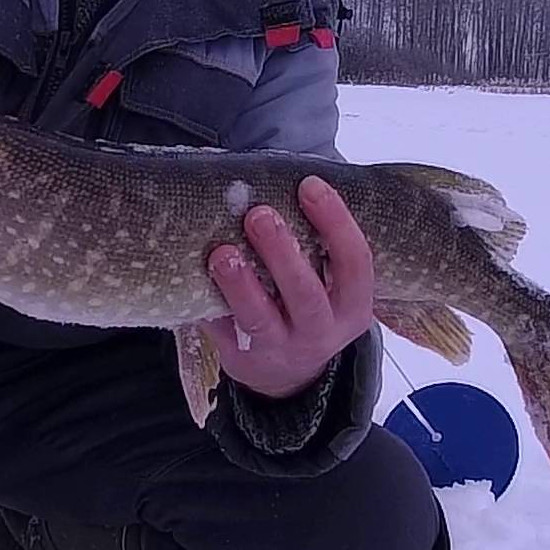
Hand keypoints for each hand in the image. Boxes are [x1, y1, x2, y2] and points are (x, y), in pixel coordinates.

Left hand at [204, 175, 374, 399]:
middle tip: (259, 213)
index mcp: (352, 305)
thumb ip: (318, 243)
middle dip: (283, 252)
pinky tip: (193, 275)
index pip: (355, 263)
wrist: (287, 374)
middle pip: (306, 295)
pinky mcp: (241, 358)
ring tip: (221, 252)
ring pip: (260, 319)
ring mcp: (280, 349)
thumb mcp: (330, 284)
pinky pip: (222, 331)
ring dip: (240, 284)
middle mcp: (321, 331)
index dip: (337, 223)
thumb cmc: (307, 305)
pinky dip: (208, 305)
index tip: (310, 185)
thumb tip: (286, 174)